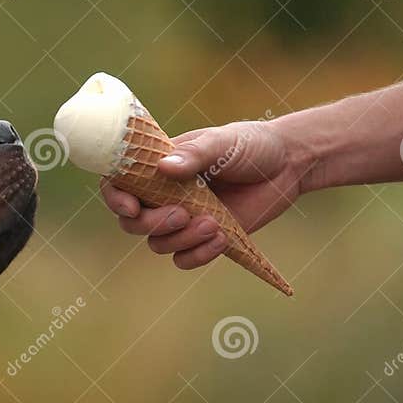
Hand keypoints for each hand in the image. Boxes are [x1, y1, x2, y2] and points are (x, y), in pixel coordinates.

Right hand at [100, 120, 301, 269]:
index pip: (118, 184)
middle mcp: (163, 196)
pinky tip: (222, 239)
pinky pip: (184, 260)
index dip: (115, 198)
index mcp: (156, 168)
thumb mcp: (222, 142)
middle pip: (133, 222)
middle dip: (152, 224)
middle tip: (182, 214)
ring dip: (181, 239)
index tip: (131, 207)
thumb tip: (163, 168)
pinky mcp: (204, 239)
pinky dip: (198, 255)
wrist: (288, 164)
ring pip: (158, 244)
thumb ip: (194, 155)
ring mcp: (183, 219)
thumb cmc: (250, 145)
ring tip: (214, 224)